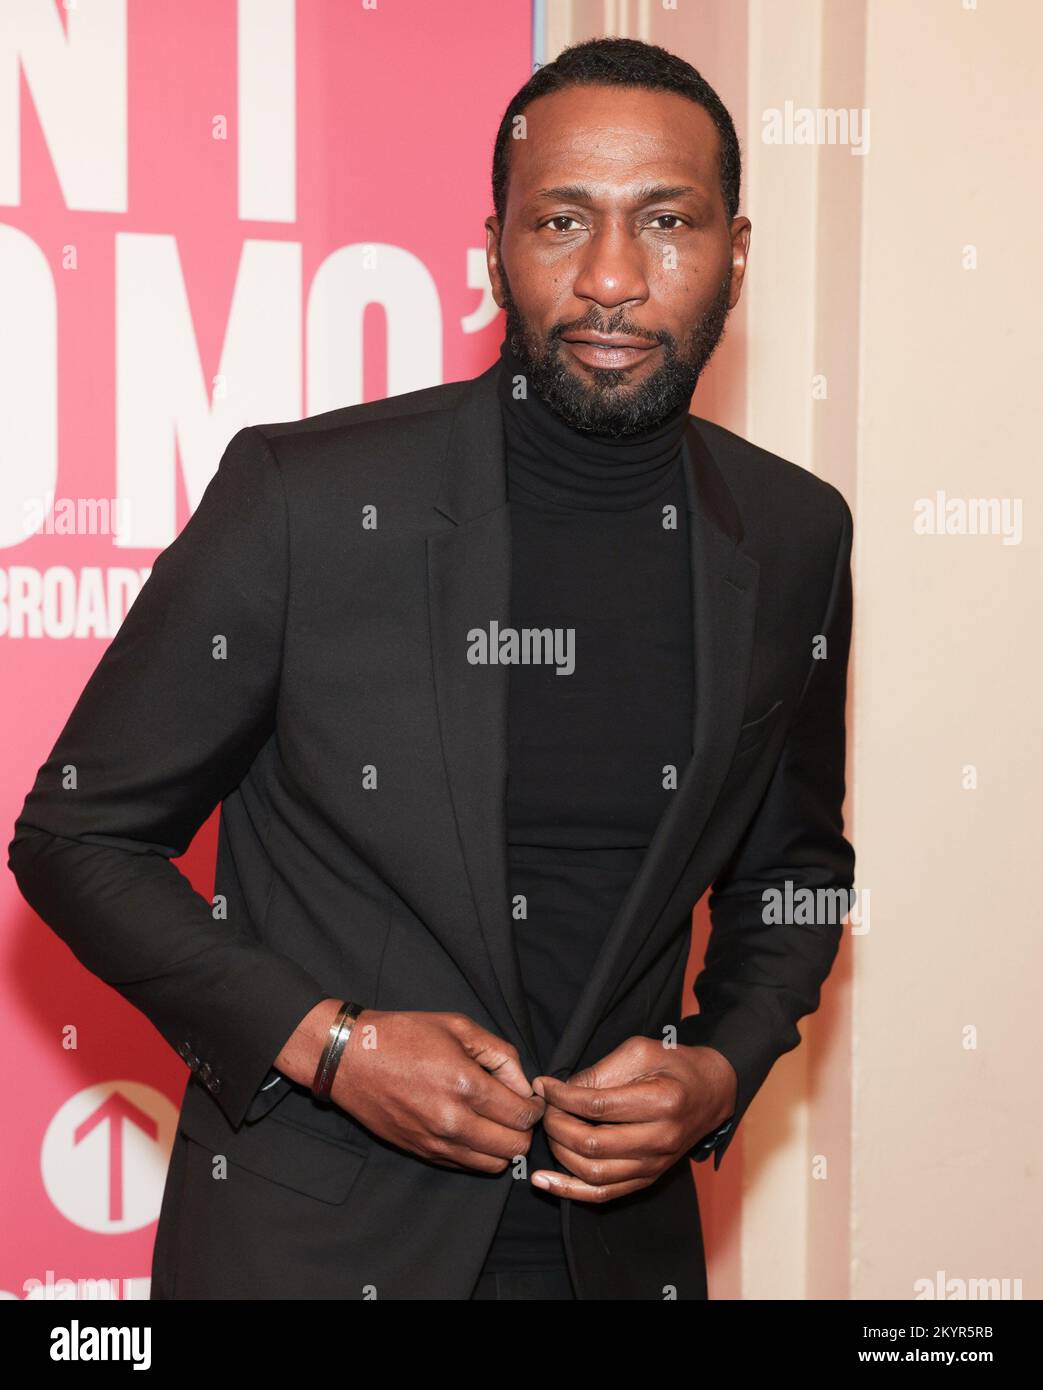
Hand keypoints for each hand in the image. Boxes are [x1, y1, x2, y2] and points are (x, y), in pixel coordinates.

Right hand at [328, 1009, 544, 1174]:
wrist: (349, 1059)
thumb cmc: (404, 1035)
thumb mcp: (459, 1027)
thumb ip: (501, 1055)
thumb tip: (524, 1086)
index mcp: (465, 1085)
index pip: (523, 1115)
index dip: (536, 1107)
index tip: (532, 1098)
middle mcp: (452, 1122)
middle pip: (514, 1147)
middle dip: (524, 1129)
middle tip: (517, 1109)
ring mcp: (435, 1142)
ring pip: (494, 1165)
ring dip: (503, 1146)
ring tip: (496, 1121)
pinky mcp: (422, 1153)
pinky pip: (466, 1166)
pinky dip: (479, 1153)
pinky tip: (472, 1128)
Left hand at [529, 1037, 736, 1202]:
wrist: (711, 1092)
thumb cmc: (674, 1066)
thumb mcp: (639, 1051)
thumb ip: (600, 1072)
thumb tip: (559, 1092)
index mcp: (662, 1102)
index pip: (597, 1106)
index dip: (562, 1097)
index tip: (544, 1086)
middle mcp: (661, 1140)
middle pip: (592, 1144)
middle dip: (557, 1126)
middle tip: (546, 1109)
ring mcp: (655, 1165)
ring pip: (593, 1174)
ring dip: (560, 1153)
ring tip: (549, 1131)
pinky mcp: (647, 1179)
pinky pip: (603, 1194)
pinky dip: (569, 1191)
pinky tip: (543, 1181)